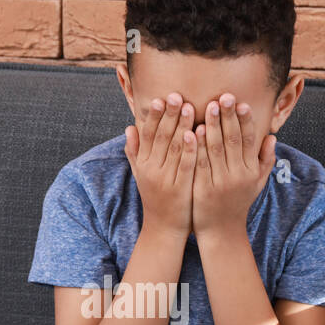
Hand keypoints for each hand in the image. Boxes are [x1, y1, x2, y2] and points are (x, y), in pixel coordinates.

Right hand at [124, 93, 197, 239]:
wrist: (163, 229)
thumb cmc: (156, 198)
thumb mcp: (141, 174)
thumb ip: (135, 151)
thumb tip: (129, 128)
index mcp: (143, 163)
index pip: (147, 134)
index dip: (154, 116)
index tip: (160, 98)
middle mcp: (151, 169)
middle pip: (160, 137)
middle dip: (168, 115)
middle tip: (177, 95)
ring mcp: (165, 179)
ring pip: (172, 148)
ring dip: (180, 126)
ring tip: (189, 106)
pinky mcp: (180, 188)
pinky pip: (185, 165)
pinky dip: (189, 149)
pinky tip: (195, 133)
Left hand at [191, 93, 275, 238]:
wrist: (222, 231)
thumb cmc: (238, 203)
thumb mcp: (257, 183)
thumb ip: (265, 160)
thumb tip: (272, 137)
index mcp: (251, 171)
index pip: (250, 141)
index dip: (246, 121)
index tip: (242, 103)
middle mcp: (238, 176)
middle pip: (233, 140)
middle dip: (229, 117)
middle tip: (224, 96)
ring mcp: (220, 182)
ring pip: (216, 149)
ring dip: (213, 126)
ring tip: (209, 106)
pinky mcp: (203, 188)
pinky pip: (200, 163)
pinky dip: (197, 146)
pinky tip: (193, 130)